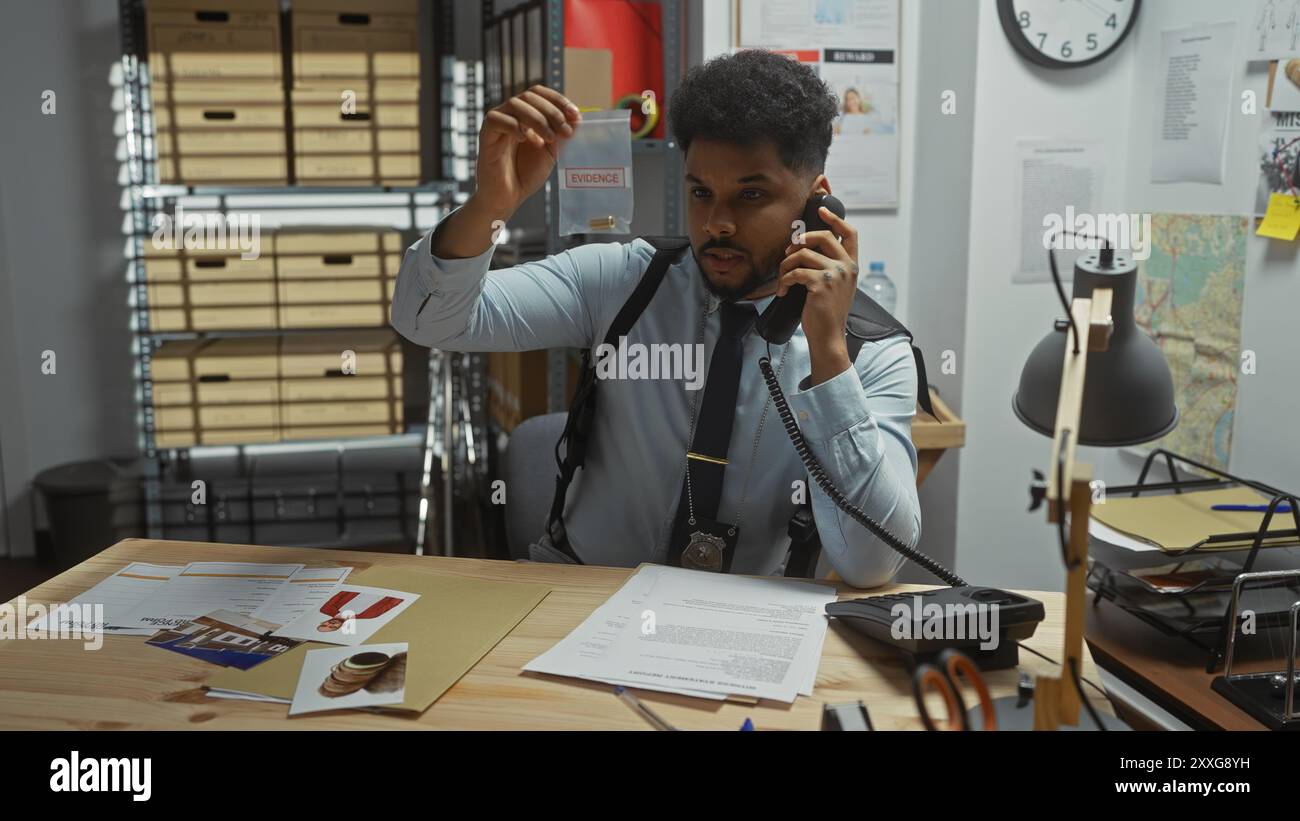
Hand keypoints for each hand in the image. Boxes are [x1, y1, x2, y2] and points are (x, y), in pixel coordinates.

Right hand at [475, 85, 582, 215]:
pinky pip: (496, 119)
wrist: (508, 197)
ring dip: (537, 119)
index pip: (540, 94)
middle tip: (565, 131)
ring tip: (549, 139)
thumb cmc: (527, 174)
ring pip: (514, 104)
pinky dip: (514, 126)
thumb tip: (577, 118)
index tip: (575, 115)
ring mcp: (498, 123)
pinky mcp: (486, 135)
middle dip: (552, 112)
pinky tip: (526, 140)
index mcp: (526, 115)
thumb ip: (561, 135)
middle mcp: (510, 114)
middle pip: (529, 96)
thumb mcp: (551, 152)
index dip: (558, 100)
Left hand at [777, 205, 859, 383]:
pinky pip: (795, 272)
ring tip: (783, 279)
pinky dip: (784, 281)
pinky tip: (784, 291)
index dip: (836, 218)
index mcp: (851, 266)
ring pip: (803, 254)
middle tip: (788, 252)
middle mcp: (847, 267)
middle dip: (800, 240)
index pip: (850, 233)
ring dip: (786, 265)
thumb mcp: (834, 287)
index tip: (822, 209)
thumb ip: (828, 267)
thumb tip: (803, 249)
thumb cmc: (826, 313)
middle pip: (823, 236)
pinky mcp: (822, 284)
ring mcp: (835, 275)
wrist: (828, 336)